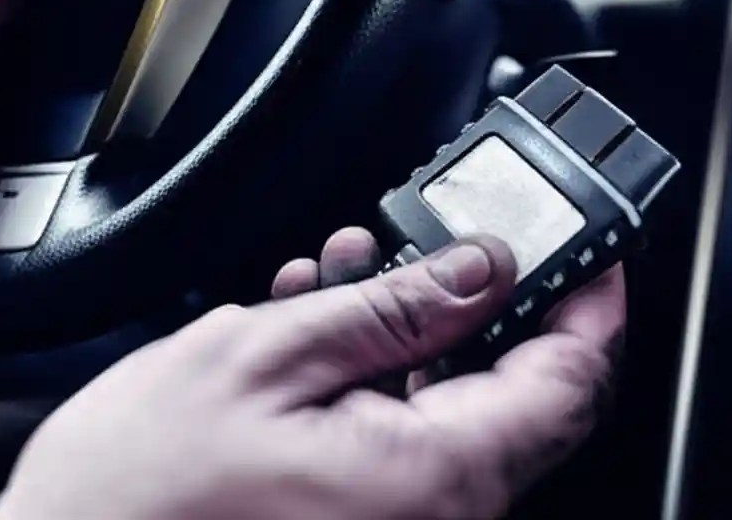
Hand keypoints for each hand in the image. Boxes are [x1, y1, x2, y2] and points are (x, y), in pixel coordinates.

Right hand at [0, 231, 624, 519]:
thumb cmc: (142, 491)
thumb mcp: (268, 357)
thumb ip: (396, 307)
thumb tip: (485, 267)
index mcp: (435, 476)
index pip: (572, 380)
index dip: (590, 299)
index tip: (584, 244)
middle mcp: (435, 513)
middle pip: (520, 390)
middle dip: (480, 298)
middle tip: (438, 238)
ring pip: (453, 404)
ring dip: (416, 326)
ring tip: (353, 269)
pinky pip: (405, 435)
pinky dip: (379, 372)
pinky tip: (326, 325)